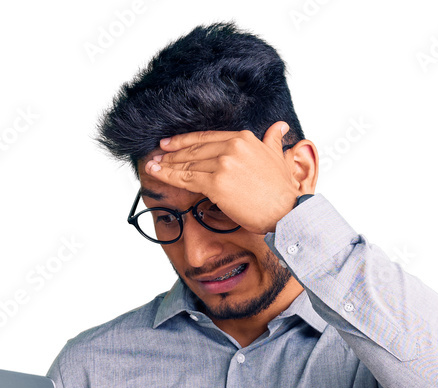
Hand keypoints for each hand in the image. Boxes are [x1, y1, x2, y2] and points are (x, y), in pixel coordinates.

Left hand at [143, 121, 298, 234]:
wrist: (286, 211)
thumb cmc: (281, 190)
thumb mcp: (278, 156)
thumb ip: (273, 139)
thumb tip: (280, 126)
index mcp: (243, 138)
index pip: (206, 138)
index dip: (185, 140)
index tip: (170, 143)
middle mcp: (232, 146)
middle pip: (194, 149)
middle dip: (171, 153)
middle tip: (155, 154)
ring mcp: (224, 164)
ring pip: (188, 164)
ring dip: (166, 164)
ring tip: (151, 165)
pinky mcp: (217, 183)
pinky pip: (187, 179)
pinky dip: (168, 175)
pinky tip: (156, 173)